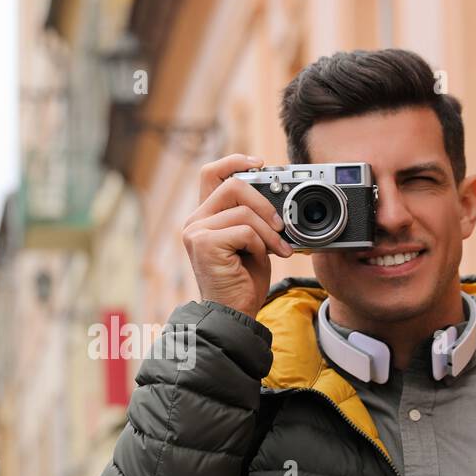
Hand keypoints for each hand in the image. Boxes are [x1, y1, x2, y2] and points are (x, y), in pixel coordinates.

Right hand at [181, 154, 291, 318]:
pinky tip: (261, 259)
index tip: (261, 164)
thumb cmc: (243, 281)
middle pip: (233, 185)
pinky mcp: (203, 244)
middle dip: (265, 202)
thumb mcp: (251, 241)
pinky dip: (260, 244)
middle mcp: (194, 221)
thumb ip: (252, 217)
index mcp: (204, 217)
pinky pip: (244, 230)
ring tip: (278, 250)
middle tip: (280, 225)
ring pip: (243, 210)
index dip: (235, 161)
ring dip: (268, 232)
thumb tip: (275, 194)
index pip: (212, 173)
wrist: (233, 314)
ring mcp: (196, 232)